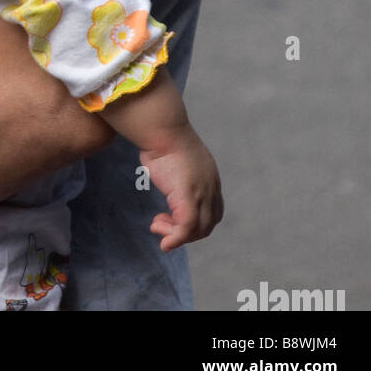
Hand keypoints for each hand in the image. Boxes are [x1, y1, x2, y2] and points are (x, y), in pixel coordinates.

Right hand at [140, 127, 223, 251]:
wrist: (162, 128)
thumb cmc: (161, 136)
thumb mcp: (175, 157)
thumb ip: (177, 170)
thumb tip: (162, 165)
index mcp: (210, 177)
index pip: (212, 210)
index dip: (196, 221)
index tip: (172, 217)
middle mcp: (211, 187)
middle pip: (207, 224)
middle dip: (185, 232)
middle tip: (161, 225)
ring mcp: (202, 193)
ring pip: (198, 229)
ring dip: (177, 235)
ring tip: (158, 227)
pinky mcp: (189, 197)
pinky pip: (186, 228)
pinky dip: (175, 239)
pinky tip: (164, 241)